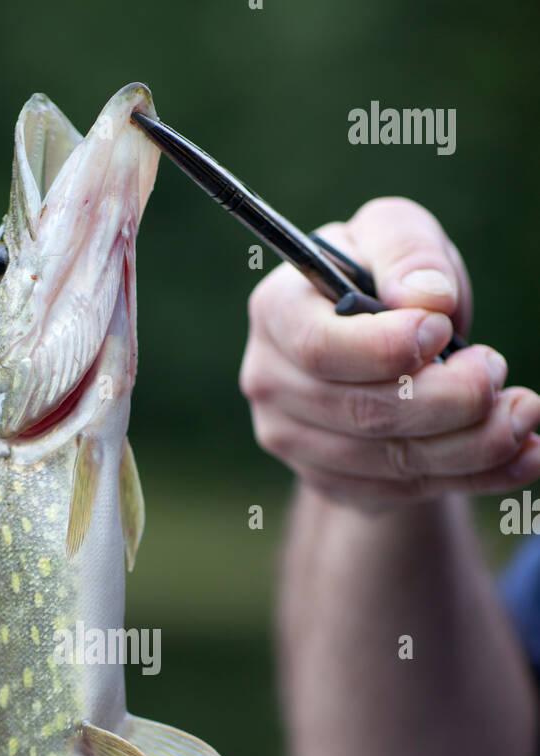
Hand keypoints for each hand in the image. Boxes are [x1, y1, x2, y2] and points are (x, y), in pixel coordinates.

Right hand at [239, 197, 539, 507]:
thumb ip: (408, 251)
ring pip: (391, 460)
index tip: (443, 330)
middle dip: (446, 398)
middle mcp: (271, 381)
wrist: (373, 346)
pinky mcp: (330, 482)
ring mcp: (294, 441)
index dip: (385, 349)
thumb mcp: (395, 235)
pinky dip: (474, 476)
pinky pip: (407, 490)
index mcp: (276, 311)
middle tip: (497, 371)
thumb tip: (428, 299)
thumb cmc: (382, 278)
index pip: (320, 348)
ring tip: (525, 414)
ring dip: (472, 444)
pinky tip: (522, 456)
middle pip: (361, 412)